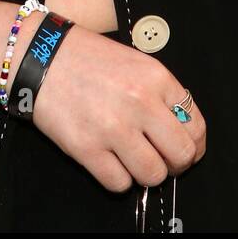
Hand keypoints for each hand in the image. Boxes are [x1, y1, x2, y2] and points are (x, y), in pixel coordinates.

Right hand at [29, 23, 205, 191]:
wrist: (41, 56)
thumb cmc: (89, 59)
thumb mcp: (136, 63)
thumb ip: (162, 94)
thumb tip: (181, 131)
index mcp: (156, 78)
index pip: (196, 126)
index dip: (194, 145)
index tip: (185, 150)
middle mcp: (140, 103)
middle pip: (181, 155)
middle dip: (175, 164)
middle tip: (161, 159)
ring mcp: (113, 128)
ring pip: (152, 175)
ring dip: (146, 173)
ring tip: (133, 159)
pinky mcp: (87, 148)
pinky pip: (119, 183)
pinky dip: (118, 178)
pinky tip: (110, 160)